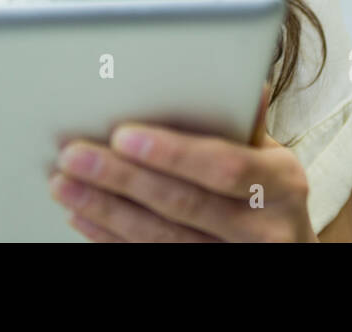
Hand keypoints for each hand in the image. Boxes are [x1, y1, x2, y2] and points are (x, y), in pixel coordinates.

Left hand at [48, 85, 316, 241]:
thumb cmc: (269, 189)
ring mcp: (234, 258)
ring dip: (106, 210)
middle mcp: (265, 229)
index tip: (122, 135)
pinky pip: (153, 258)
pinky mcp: (207, 274)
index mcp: (282, 182)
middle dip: (122, 178)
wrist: (285, 247)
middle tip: (73, 156)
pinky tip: (84, 216)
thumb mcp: (270, 153)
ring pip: (162, 238)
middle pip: (183, 204)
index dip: (172, 152)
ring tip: (65, 185)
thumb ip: (244, 122)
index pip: (223, 166)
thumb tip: (241, 78)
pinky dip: (112, 238)